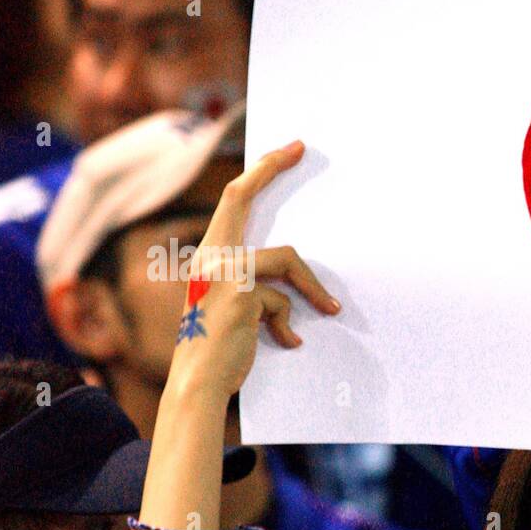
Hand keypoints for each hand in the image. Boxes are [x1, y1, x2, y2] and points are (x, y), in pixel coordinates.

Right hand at [168, 140, 340, 400]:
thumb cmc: (222, 346)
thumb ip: (260, 284)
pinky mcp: (242, 292)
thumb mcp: (240, 307)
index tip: (286, 151)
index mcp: (209, 255)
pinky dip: (290, 323)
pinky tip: (290, 343)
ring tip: (330, 311)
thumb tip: (302, 280)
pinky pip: (286, 299)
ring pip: (287, 260)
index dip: (258, 173)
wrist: (200, 381)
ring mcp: (224, 270)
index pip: (233, 201)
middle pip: (239, 197)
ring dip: (312, 290)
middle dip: (268, 169)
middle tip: (298, 148)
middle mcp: (211, 255)